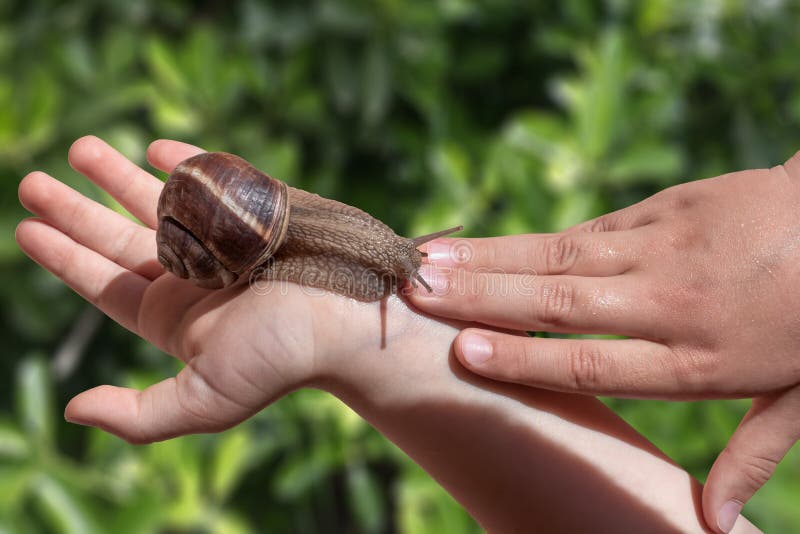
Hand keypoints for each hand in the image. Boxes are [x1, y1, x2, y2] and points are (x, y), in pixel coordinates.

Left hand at [15, 136, 391, 443]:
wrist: (349, 318)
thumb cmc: (279, 360)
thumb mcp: (203, 401)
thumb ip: (138, 414)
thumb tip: (73, 410)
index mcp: (176, 316)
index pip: (106, 281)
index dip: (63, 256)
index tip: (25, 228)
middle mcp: (194, 275)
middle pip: (119, 236)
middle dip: (75, 208)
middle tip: (31, 181)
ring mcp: (225, 238)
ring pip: (159, 203)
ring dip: (117, 175)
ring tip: (79, 145)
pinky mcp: (257, 208)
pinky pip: (215, 180)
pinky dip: (185, 162)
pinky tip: (156, 148)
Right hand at [407, 151, 799, 531]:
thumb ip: (753, 454)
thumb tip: (714, 520)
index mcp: (699, 361)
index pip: (594, 362)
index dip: (525, 358)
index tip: (465, 350)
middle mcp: (668, 303)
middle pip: (560, 305)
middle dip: (482, 299)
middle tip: (417, 294)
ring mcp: (662, 249)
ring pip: (559, 259)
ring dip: (489, 261)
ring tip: (430, 264)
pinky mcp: (661, 210)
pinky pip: (584, 232)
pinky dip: (528, 241)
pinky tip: (486, 243)